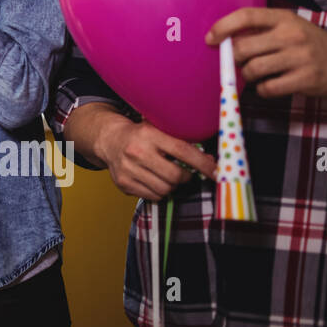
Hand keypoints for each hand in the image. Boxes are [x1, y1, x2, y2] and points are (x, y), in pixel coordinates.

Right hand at [95, 114, 214, 200]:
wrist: (109, 140)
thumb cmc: (141, 135)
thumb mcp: (159, 130)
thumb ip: (183, 143)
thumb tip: (210, 161)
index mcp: (149, 134)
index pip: (182, 151)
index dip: (203, 164)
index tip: (216, 172)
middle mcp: (136, 152)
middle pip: (175, 176)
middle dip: (186, 178)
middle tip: (184, 174)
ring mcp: (128, 169)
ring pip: (165, 189)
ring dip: (172, 186)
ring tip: (166, 176)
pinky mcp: (123, 183)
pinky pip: (153, 196)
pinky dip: (159, 192)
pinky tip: (154, 180)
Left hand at [208, 7, 326, 100]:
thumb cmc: (309, 43)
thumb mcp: (289, 26)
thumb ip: (260, 29)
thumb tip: (223, 40)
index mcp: (284, 18)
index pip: (245, 16)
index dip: (222, 27)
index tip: (210, 38)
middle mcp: (292, 35)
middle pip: (243, 48)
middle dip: (233, 59)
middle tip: (237, 63)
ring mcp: (300, 58)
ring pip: (252, 70)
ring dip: (247, 76)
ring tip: (255, 74)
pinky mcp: (306, 79)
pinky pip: (268, 88)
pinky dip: (262, 90)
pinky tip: (269, 85)